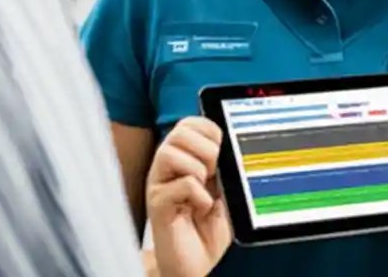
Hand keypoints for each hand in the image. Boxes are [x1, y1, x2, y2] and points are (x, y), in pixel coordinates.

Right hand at [146, 117, 231, 276]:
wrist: (194, 263)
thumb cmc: (208, 227)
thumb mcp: (224, 192)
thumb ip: (225, 168)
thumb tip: (231, 147)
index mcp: (182, 158)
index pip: (190, 123)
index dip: (211, 131)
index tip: (223, 152)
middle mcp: (166, 167)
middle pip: (178, 132)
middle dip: (206, 149)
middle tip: (214, 173)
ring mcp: (158, 184)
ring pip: (169, 153)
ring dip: (198, 169)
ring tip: (205, 190)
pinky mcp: (157, 205)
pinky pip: (180, 184)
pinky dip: (199, 196)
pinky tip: (200, 209)